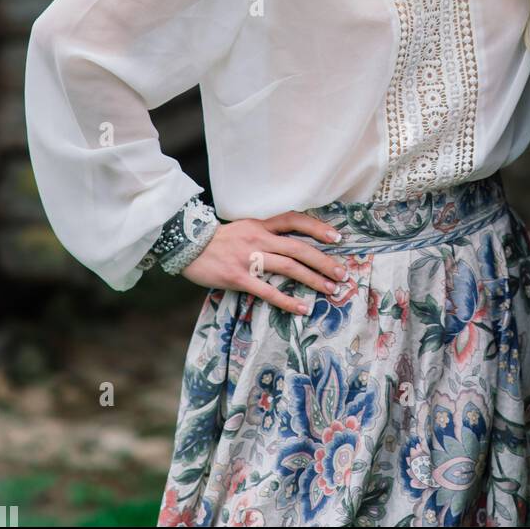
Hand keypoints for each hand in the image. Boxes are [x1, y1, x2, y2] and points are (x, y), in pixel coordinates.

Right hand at [179, 211, 352, 314]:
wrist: (187, 246)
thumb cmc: (218, 240)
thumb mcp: (244, 228)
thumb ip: (265, 233)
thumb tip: (292, 242)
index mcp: (261, 224)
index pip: (295, 220)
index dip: (317, 227)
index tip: (337, 237)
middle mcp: (258, 238)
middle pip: (298, 248)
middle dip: (323, 261)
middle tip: (342, 274)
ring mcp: (248, 258)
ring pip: (288, 268)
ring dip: (313, 279)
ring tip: (330, 290)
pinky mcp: (238, 277)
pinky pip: (267, 291)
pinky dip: (287, 300)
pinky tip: (302, 308)